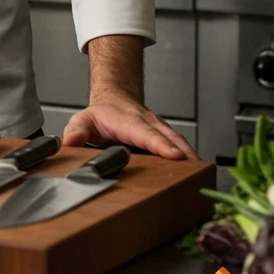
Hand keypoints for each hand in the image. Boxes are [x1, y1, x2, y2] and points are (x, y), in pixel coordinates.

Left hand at [62, 94, 199, 159]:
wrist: (115, 99)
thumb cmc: (101, 114)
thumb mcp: (83, 120)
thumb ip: (76, 131)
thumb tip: (71, 141)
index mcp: (128, 121)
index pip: (145, 133)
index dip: (160, 145)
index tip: (174, 155)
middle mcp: (148, 123)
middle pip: (169, 137)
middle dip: (183, 153)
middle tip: (196, 170)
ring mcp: (159, 128)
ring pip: (178, 140)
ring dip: (191, 156)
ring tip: (202, 174)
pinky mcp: (166, 134)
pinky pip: (181, 144)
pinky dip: (190, 156)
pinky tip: (198, 172)